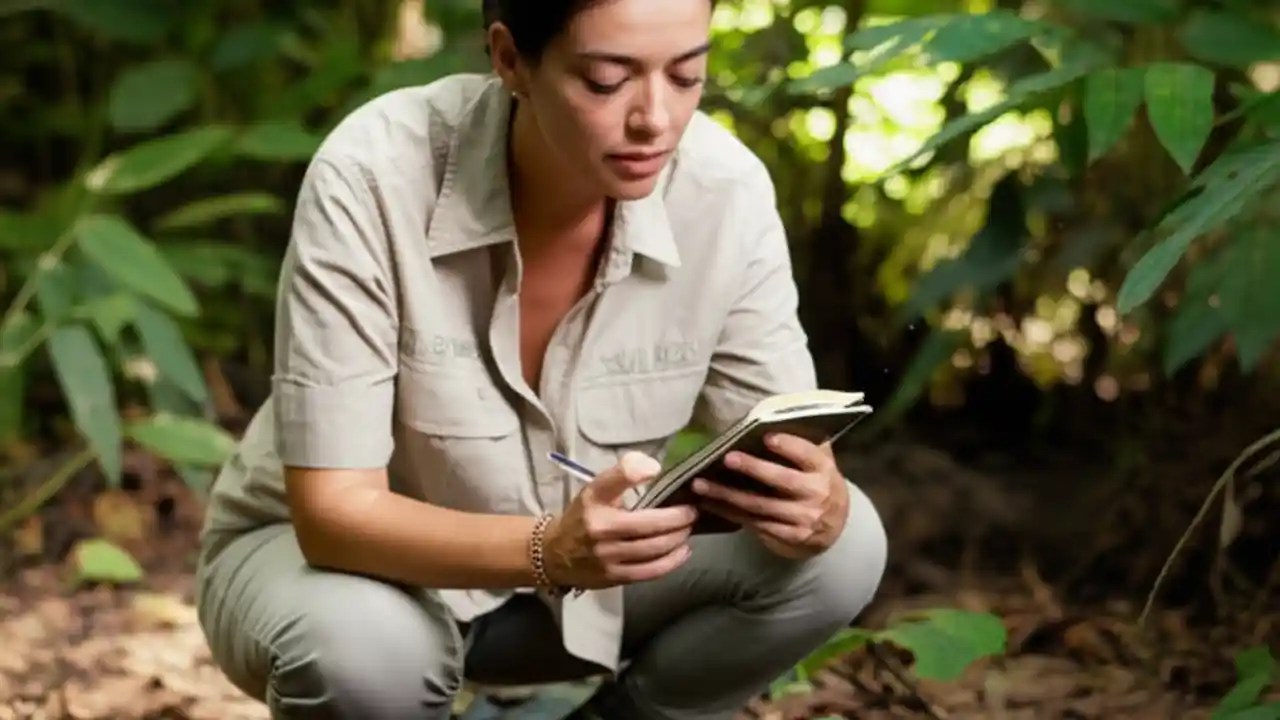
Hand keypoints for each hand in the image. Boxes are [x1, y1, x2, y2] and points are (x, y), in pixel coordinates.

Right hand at [542, 451, 697, 589]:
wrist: (554, 554)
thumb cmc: (583, 516)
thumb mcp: (595, 490)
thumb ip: (623, 476)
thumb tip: (655, 468)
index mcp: (594, 500)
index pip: (617, 479)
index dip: (638, 471)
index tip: (658, 470)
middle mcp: (600, 527)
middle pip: (649, 524)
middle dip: (678, 518)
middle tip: (692, 512)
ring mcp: (607, 555)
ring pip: (654, 548)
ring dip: (678, 538)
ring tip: (688, 529)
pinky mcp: (613, 577)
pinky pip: (650, 571)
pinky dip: (672, 561)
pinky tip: (683, 551)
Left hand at [692, 433, 848, 558]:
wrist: (836, 528)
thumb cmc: (818, 484)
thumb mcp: (819, 463)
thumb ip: (802, 444)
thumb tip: (768, 418)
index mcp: (823, 468)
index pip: (807, 454)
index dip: (789, 446)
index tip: (766, 437)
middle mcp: (816, 493)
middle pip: (781, 480)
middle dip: (753, 468)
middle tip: (726, 458)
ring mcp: (803, 518)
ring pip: (760, 505)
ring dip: (727, 495)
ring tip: (701, 485)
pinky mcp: (789, 537)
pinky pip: (755, 524)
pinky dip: (730, 513)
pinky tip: (710, 504)